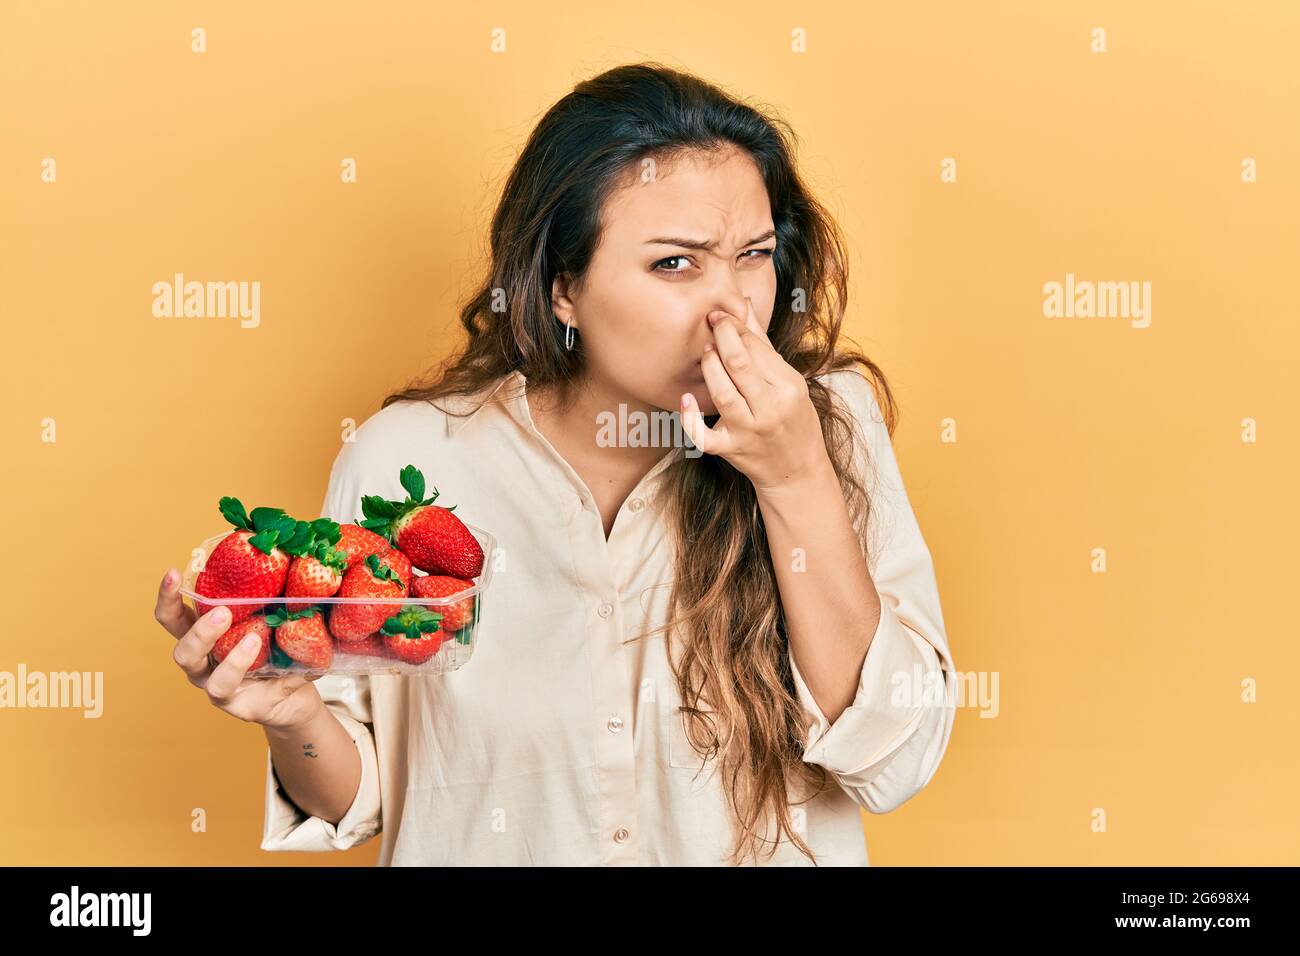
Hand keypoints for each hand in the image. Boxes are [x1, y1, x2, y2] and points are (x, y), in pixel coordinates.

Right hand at [155, 569, 325, 729]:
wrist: (293, 695)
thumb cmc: (275, 649)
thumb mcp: (271, 620)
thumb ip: (273, 595)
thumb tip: (294, 552)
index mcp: (204, 637)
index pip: (174, 617)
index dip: (168, 597)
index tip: (174, 573)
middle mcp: (203, 663)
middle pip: (182, 650)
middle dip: (199, 631)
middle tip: (222, 612)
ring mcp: (216, 687)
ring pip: (210, 679)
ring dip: (231, 658)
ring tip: (253, 639)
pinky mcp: (238, 707)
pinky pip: (240, 691)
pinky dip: (262, 675)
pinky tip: (283, 664)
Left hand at [680, 295, 830, 492]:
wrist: (796, 471)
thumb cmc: (793, 419)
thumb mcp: (789, 381)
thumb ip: (763, 345)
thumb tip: (744, 305)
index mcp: (789, 387)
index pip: (758, 349)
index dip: (736, 326)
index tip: (721, 313)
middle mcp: (770, 409)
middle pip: (740, 365)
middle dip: (722, 338)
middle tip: (711, 323)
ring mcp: (749, 431)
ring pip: (722, 394)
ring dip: (709, 368)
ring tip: (706, 352)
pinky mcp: (731, 450)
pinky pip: (704, 436)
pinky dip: (691, 419)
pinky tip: (686, 399)